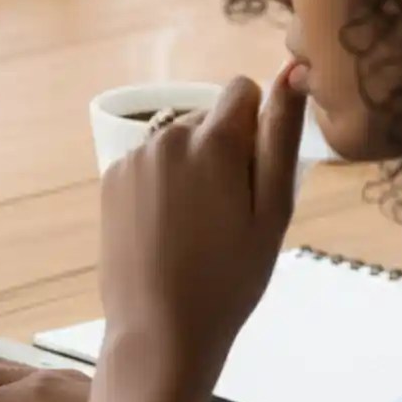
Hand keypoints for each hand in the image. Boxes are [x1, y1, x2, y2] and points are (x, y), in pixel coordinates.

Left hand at [99, 66, 307, 387]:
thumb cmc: (229, 279)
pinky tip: (167, 231)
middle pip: (207, 120)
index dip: (256, 127)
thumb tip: (292, 71)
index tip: (253, 175)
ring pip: (176, 143)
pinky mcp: (110, 182)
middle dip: (223, 151)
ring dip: (191, 169)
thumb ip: (281, 137)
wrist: (160, 330)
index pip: (241, 91)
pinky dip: (161, 186)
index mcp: (211, 141)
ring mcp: (132, 160)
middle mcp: (165, 138)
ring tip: (196, 229)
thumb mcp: (273, 211)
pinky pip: (148, 165)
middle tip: (227, 215)